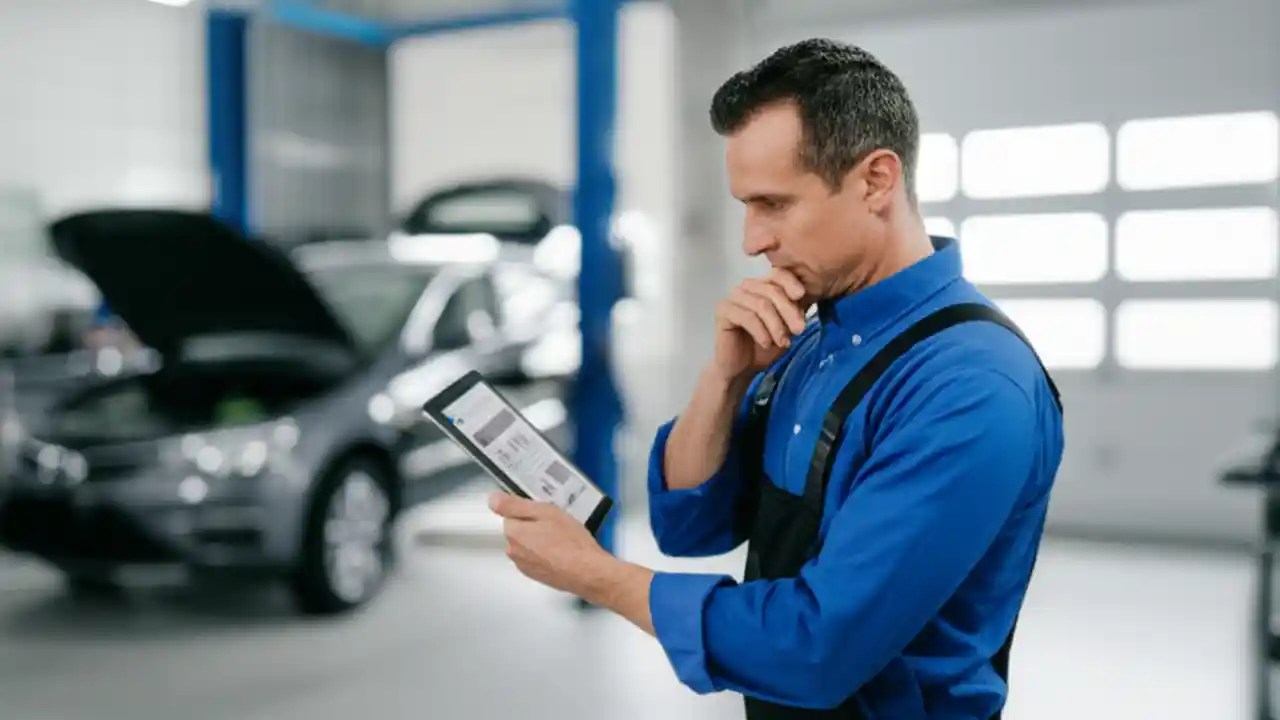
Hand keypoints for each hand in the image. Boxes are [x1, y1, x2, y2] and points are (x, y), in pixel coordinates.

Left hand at [488, 492, 611, 596]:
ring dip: (540, 541)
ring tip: (562, 540)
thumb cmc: (571, 542)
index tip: (544, 514)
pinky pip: (535, 558)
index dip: (529, 511)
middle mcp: (513, 551)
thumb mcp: (545, 512)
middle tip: (555, 525)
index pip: (511, 514)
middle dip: (534, 526)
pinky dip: (545, 555)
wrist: (587, 572)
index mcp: (513, 532)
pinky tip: (562, 553)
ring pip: (527, 545)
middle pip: (518, 530)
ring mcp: (524, 565)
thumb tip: (493, 500)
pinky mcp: (535, 575)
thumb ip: (515, 505)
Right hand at [712, 268, 808, 381]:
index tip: (802, 296)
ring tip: (783, 343)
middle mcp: (746, 288)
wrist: (741, 369)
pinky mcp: (723, 311)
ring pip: (760, 304)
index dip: (791, 283)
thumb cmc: (764, 347)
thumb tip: (804, 299)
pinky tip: (766, 343)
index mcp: (762, 286)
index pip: (778, 274)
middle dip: (789, 311)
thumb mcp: (786, 328)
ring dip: (776, 325)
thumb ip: (793, 312)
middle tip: (799, 330)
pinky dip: (760, 331)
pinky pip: (747, 317)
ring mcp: (733, 298)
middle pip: (771, 290)